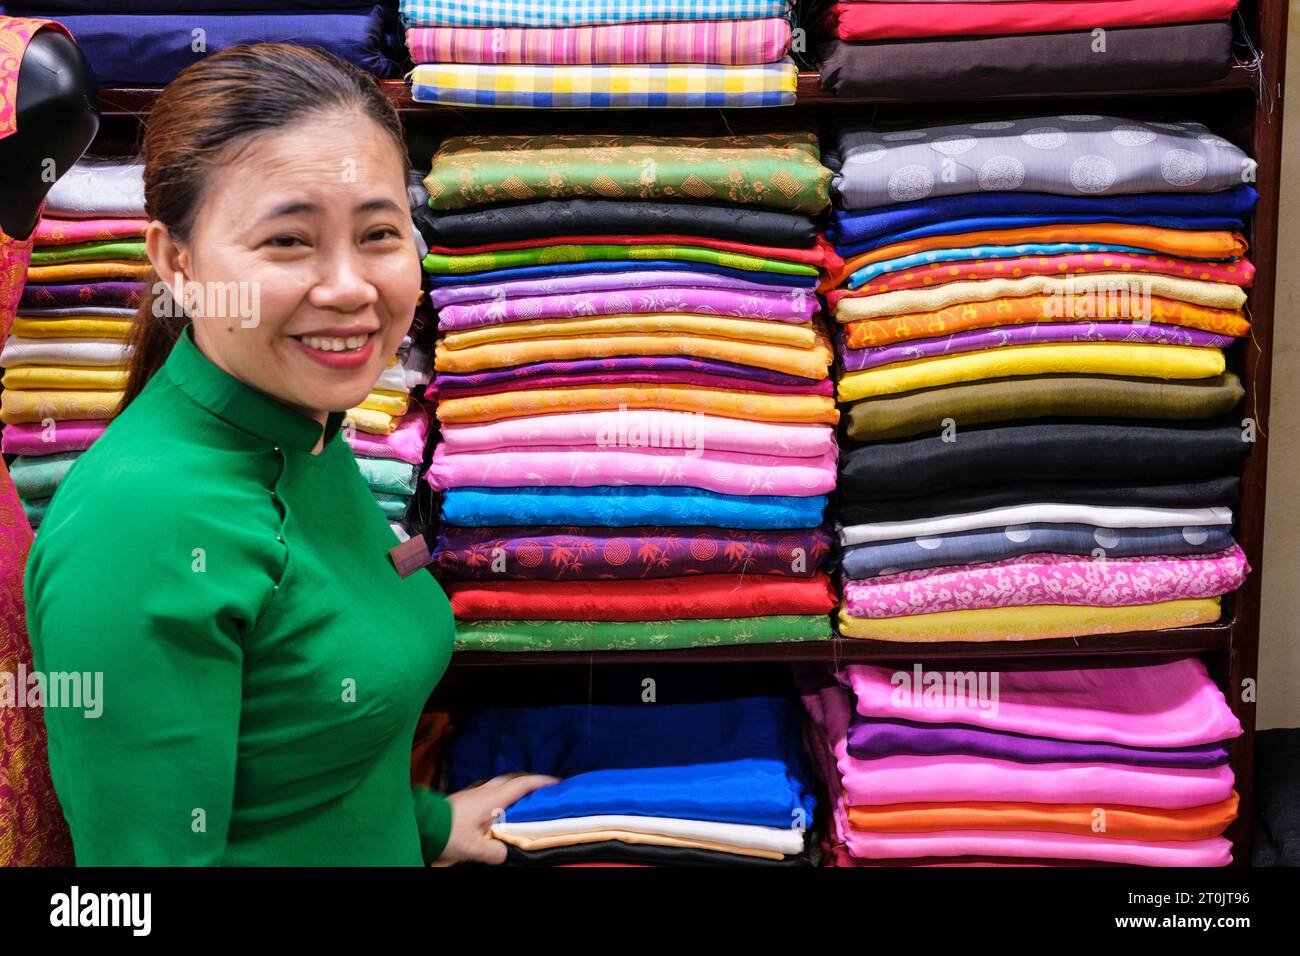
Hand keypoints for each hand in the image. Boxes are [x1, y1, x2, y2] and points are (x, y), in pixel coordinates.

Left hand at [434, 772, 560, 865]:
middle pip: (512, 779)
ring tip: (524, 797)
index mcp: (491, 798)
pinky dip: (500, 793)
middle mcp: (484, 790)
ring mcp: (472, 792)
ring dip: (514, 786)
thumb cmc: (448, 833)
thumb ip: (496, 852)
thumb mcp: (474, 849)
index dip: (541, 782)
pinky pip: (489, 789)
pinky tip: (499, 805)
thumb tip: (506, 853)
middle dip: (530, 781)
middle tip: (543, 790)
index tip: (557, 783)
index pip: (522, 785)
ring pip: (499, 783)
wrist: (420, 825)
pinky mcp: (463, 798)